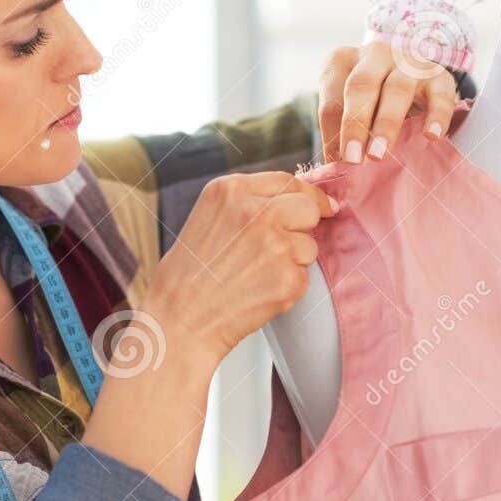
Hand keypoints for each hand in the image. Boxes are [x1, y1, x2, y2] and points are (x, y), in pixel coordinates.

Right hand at [141, 171, 339, 366]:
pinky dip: (288, 287)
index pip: (286, 181)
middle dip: (305, 226)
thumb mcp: (208, 217)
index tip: (322, 206)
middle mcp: (256, 211)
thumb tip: (299, 199)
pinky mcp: (288, 278)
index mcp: (231, 190)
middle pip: (308, 208)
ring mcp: (274, 244)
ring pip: (309, 245)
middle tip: (285, 246)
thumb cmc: (189, 273)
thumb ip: (248, 202)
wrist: (179, 319)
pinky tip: (258, 292)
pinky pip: (304, 276)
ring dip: (293, 261)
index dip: (308, 195)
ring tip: (256, 274)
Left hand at [317, 40, 457, 163]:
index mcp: (343, 60)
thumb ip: (340, 131)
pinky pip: (440, 95)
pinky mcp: (438, 75)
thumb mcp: (350, 106)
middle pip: (362, 85)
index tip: (339, 159)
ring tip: (379, 155)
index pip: (333, 94)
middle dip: (356, 123)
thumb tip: (336, 169)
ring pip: (397, 89)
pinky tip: (431, 136)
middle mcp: (375, 54)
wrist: (412, 75)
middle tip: (354, 158)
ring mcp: (408, 62)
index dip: (333, 129)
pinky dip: (436, 116)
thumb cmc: (372, 98)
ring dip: (386, 124)